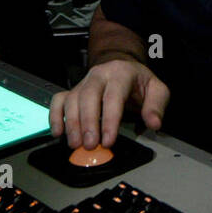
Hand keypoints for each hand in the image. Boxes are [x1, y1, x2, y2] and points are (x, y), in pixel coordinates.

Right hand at [49, 58, 168, 148]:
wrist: (123, 67)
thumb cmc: (139, 82)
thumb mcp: (156, 89)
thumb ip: (156, 106)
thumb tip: (154, 123)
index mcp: (120, 73)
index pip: (113, 96)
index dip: (109, 120)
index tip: (108, 141)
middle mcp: (99, 75)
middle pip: (88, 96)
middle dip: (87, 123)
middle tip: (89, 145)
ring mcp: (83, 83)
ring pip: (72, 99)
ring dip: (71, 124)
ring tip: (75, 144)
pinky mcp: (73, 90)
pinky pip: (59, 100)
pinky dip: (55, 116)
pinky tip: (58, 132)